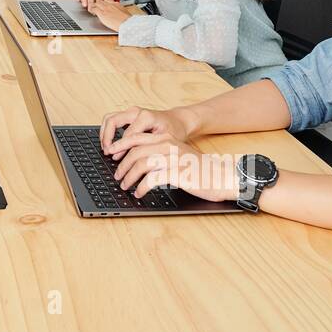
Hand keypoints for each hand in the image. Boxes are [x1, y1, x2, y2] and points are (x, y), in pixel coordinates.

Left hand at [85, 0, 129, 30]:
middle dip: (98, 4)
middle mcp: (110, 5)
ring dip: (94, 6)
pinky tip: (92, 12)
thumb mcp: (125, 13)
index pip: (107, 1)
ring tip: (93, 9)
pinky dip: (92, 10)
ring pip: (96, 3)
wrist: (127, 23)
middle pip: (101, 1)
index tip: (103, 6)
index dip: (104, 4)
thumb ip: (120, 10)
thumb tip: (120, 12)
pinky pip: (94, 9)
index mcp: (116, 4)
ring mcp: (106, 8)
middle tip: (96, 8)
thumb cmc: (128, 21)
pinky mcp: (102, 14)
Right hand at [100, 106, 195, 153]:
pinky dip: (107, 130)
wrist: (179, 121)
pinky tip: (109, 143)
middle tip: (106, 152)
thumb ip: (149, 150)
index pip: (126, 134)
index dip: (120, 149)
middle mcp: (136, 111)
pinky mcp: (129, 114)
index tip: (116, 159)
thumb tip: (134, 163)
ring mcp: (131, 111)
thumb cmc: (174, 131)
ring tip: (105, 147)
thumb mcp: (165, 142)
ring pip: (109, 118)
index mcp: (146, 117)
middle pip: (112, 121)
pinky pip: (112, 119)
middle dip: (106, 137)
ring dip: (104, 133)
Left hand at [113, 140, 238, 202]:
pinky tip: (139, 193)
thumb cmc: (198, 168)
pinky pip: (151, 180)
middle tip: (118, 176)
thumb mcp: (177, 154)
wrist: (220, 176)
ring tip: (126, 186)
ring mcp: (171, 158)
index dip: (121, 146)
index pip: (136, 138)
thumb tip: (136, 159)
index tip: (111, 154)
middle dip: (122, 166)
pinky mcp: (176, 173)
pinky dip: (141, 187)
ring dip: (129, 177)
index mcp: (166, 138)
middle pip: (135, 152)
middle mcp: (167, 145)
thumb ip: (159, 152)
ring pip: (140, 165)